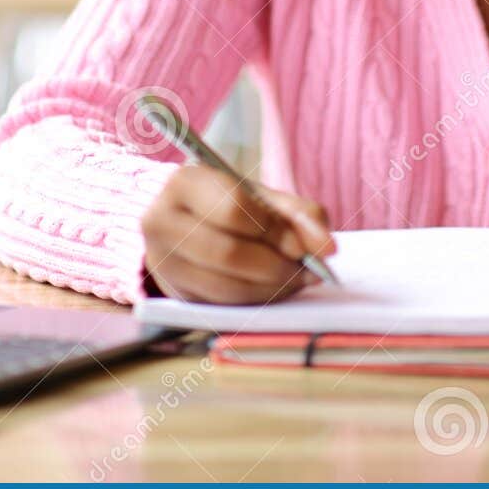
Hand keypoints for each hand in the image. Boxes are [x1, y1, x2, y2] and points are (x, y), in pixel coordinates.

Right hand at [141, 165, 336, 303]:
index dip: (275, 232)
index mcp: (184, 183)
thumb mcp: (261, 196)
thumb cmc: (227, 203)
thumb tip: (327, 248)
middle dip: (277, 267)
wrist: (183, 222)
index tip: (304, 246)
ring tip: (295, 279)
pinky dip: (256, 301)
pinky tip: (273, 288)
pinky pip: (222, 305)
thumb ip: (299, 214)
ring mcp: (162, 261)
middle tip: (307, 270)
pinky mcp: (173, 292)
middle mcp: (161, 221)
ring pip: (225, 286)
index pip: (233, 210)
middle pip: (227, 253)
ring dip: (271, 288)